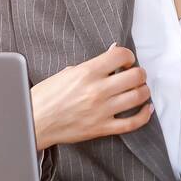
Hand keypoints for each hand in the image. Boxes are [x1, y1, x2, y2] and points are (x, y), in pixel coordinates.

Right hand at [30, 43, 153, 150]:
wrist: (34, 122)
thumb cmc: (46, 96)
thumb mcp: (66, 72)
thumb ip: (92, 64)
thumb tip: (112, 52)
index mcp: (87, 72)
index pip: (120, 55)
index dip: (128, 56)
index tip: (126, 61)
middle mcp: (97, 90)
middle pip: (135, 76)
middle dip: (139, 73)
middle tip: (135, 75)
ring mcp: (102, 110)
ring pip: (138, 97)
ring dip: (143, 91)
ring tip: (140, 89)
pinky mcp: (102, 128)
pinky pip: (132, 123)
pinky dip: (144, 115)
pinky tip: (146, 109)